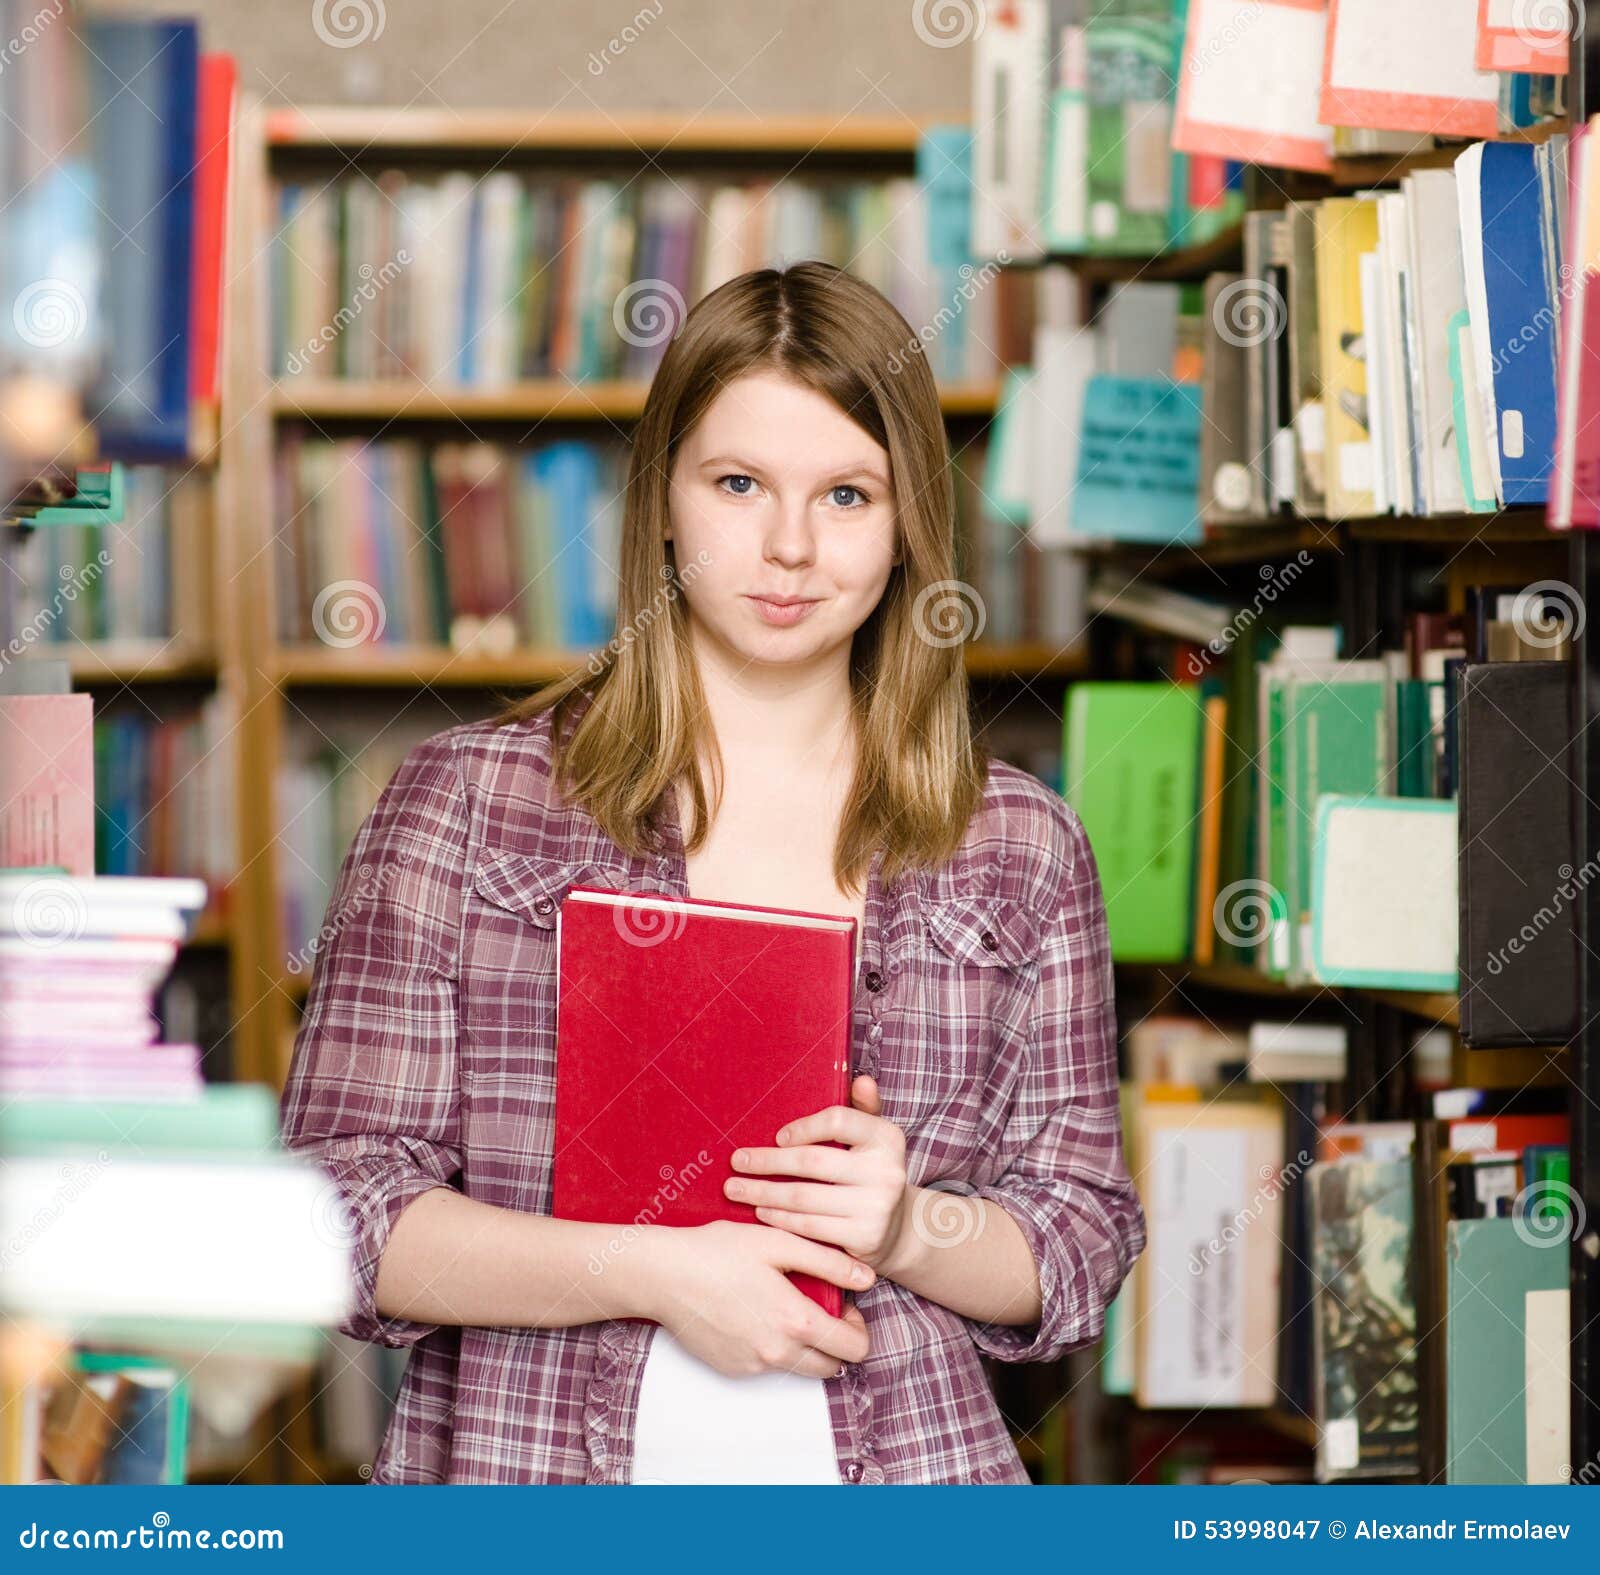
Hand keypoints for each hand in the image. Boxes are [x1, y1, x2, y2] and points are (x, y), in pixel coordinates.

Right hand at [639, 1219, 872, 1378]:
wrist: (664, 1275)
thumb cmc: (720, 1251)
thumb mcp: (779, 1243)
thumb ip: (829, 1262)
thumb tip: (867, 1280)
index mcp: (796, 1321)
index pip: (855, 1349)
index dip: (858, 1327)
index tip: (842, 1304)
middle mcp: (778, 1353)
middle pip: (833, 1368)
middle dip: (836, 1342)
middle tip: (818, 1308)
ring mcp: (754, 1366)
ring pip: (801, 1369)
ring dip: (806, 1346)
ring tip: (785, 1307)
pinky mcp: (733, 1369)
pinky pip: (769, 1366)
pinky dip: (774, 1347)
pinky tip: (754, 1314)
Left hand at [724, 1075, 912, 1273]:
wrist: (896, 1229)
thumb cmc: (871, 1174)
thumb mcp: (871, 1140)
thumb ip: (862, 1108)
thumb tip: (861, 1080)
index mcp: (887, 1138)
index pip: (838, 1121)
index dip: (804, 1127)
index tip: (778, 1136)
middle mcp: (886, 1171)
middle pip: (812, 1161)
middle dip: (768, 1162)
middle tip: (737, 1162)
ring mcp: (876, 1208)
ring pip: (804, 1197)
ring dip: (763, 1193)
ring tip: (736, 1189)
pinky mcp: (864, 1239)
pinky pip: (809, 1227)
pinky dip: (780, 1219)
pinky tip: (762, 1212)